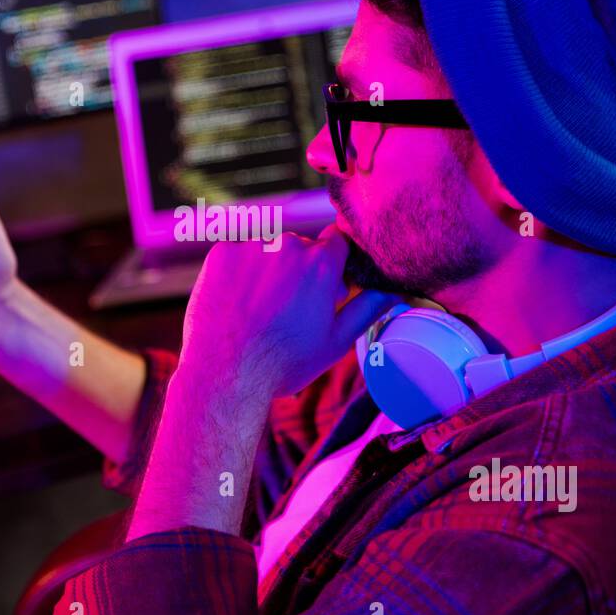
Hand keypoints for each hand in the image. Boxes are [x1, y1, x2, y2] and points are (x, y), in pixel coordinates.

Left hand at [178, 225, 397, 403]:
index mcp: (321, 264)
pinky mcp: (222, 252)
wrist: (225, 372)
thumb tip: (393, 290)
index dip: (334, 265)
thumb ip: (367, 308)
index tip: (326, 287)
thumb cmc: (284, 362)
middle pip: (303, 247)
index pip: (338, 241)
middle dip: (301, 270)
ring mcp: (252, 247)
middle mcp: (288, 246)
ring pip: (270, 250)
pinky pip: (240, 253)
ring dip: (270, 270)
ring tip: (261, 310)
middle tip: (292, 309)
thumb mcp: (336, 341)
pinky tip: (239, 302)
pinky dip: (241, 272)